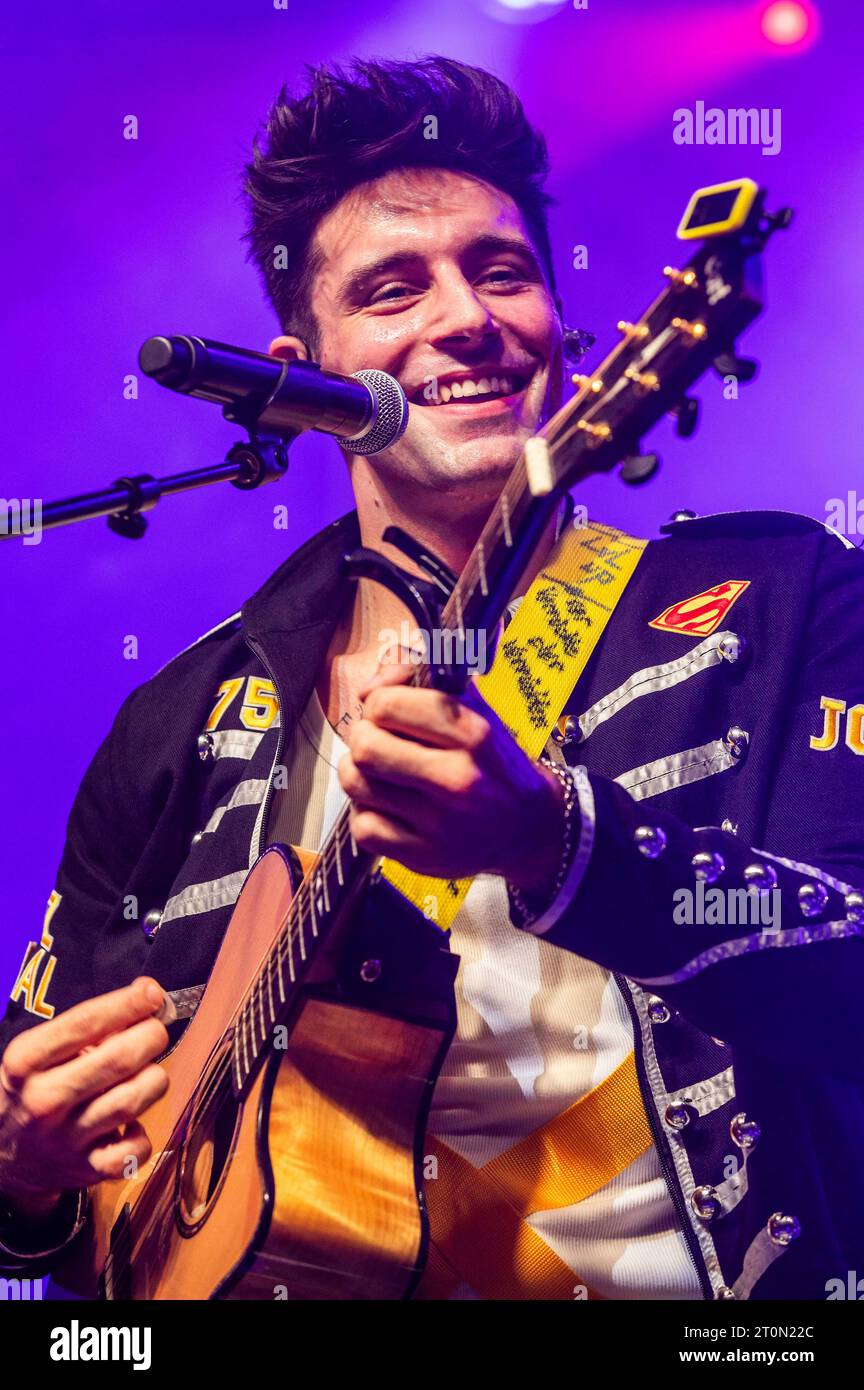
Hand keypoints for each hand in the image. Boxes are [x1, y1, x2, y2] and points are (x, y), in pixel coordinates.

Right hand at [0, 977, 169, 1211]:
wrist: (1, 1155)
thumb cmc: (32, 1088)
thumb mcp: (40, 1051)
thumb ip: (90, 1024)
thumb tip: (147, 993)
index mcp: (26, 1061)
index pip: (86, 1022)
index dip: (128, 1004)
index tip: (152, 994)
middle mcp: (44, 1099)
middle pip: (119, 1059)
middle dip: (151, 1036)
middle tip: (155, 1032)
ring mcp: (65, 1138)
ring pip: (134, 1099)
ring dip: (154, 1078)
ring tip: (148, 1072)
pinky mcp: (86, 1169)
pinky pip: (136, 1148)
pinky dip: (145, 1133)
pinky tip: (133, 1122)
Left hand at [338, 658, 566, 891]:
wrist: (529, 828)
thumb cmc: (493, 763)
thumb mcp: (476, 712)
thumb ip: (423, 685)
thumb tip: (367, 689)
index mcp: (473, 733)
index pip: (389, 705)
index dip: (378, 702)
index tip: (386, 710)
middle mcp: (457, 778)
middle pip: (366, 746)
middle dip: (363, 736)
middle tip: (376, 739)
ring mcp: (440, 823)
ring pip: (357, 784)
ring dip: (358, 772)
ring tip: (377, 771)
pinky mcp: (424, 856)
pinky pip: (363, 828)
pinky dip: (365, 814)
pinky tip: (384, 806)